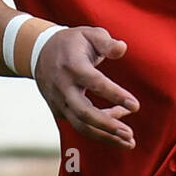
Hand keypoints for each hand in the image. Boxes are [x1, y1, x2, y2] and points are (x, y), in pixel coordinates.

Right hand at [33, 26, 139, 149]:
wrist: (39, 52)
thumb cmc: (72, 42)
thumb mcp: (89, 34)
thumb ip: (106, 42)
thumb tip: (123, 48)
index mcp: (73, 66)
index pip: (95, 83)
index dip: (115, 95)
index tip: (135, 106)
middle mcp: (64, 87)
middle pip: (84, 113)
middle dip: (108, 126)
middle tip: (130, 135)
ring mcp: (59, 101)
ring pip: (81, 125)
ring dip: (105, 136)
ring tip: (129, 142)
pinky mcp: (58, 110)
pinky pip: (79, 124)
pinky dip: (99, 129)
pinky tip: (116, 124)